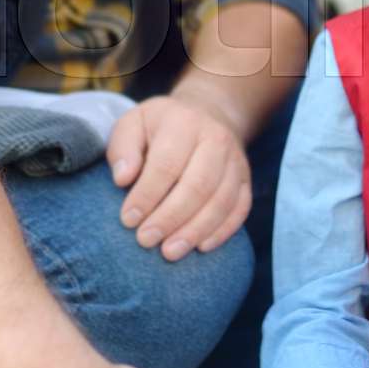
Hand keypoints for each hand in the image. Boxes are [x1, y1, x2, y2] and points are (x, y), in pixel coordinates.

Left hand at [107, 94, 250, 260]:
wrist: (205, 115)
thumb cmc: (159, 127)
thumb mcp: (132, 125)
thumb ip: (123, 149)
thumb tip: (122, 179)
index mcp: (183, 122)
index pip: (166, 164)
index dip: (147, 195)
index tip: (128, 220)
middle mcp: (215, 138)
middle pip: (197, 185)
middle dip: (170, 218)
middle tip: (146, 240)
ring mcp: (235, 160)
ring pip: (221, 200)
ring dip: (195, 230)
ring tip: (170, 252)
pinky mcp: (245, 179)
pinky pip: (240, 208)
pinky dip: (222, 231)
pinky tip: (200, 247)